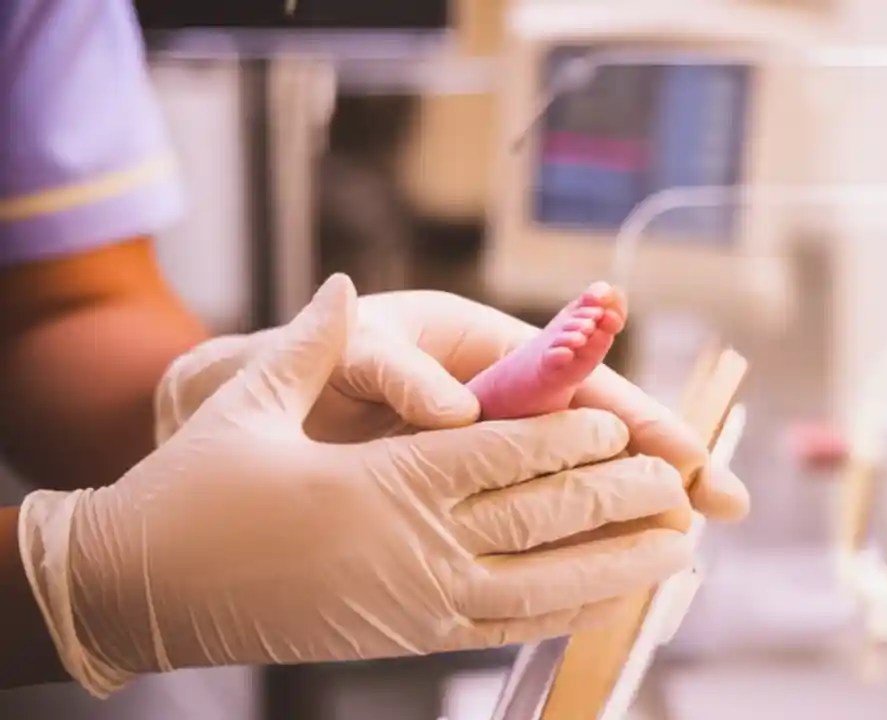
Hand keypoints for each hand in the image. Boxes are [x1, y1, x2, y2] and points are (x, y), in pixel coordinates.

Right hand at [19, 276, 693, 696]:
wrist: (141, 590)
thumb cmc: (193, 491)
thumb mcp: (246, 404)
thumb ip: (310, 342)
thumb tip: (345, 285)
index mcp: (380, 483)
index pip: (501, 455)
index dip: (573, 439)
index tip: (627, 428)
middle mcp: (409, 547)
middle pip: (538, 520)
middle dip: (619, 499)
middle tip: (684, 483)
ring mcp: (412, 602)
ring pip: (539, 588)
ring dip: (616, 568)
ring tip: (679, 552)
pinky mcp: (406, 638)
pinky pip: (504, 629)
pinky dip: (566, 613)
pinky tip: (608, 600)